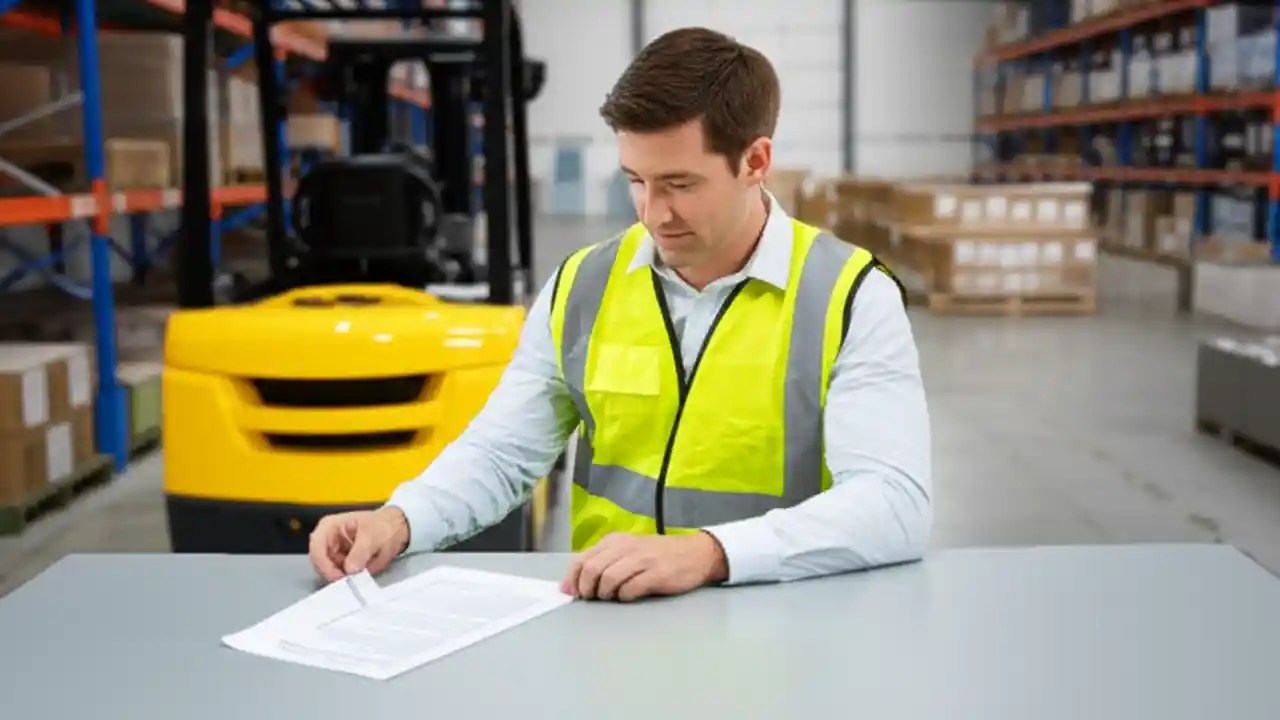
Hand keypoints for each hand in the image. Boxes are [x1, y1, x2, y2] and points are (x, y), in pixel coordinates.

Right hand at [308, 507, 409, 581]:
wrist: (397, 529)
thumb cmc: (383, 526)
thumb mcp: (373, 536)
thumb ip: (360, 552)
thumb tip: (349, 569)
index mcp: (329, 526)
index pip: (316, 547)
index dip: (323, 564)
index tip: (338, 576)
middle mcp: (327, 539)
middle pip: (319, 562)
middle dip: (332, 572)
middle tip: (350, 580)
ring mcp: (333, 552)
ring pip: (328, 571)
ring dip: (341, 576)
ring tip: (358, 576)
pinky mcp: (341, 563)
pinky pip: (338, 575)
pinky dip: (347, 578)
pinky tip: (359, 576)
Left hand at [561, 531, 728, 601]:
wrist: (696, 553)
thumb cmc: (658, 555)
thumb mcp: (628, 551)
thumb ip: (601, 563)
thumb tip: (570, 586)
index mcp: (616, 541)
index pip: (583, 558)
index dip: (573, 578)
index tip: (572, 592)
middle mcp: (627, 547)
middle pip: (592, 569)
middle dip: (587, 588)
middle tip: (592, 598)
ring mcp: (643, 560)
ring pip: (609, 578)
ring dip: (605, 594)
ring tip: (612, 597)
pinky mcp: (657, 574)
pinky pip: (630, 589)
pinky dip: (624, 597)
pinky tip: (630, 596)